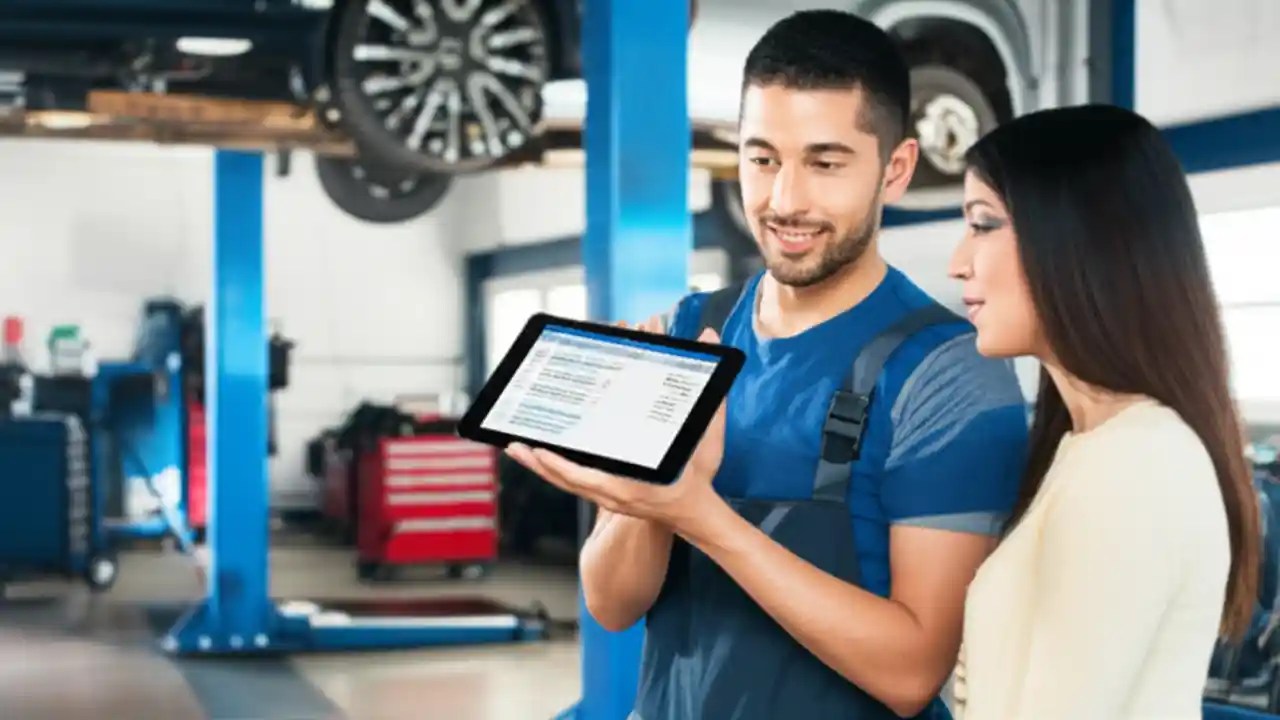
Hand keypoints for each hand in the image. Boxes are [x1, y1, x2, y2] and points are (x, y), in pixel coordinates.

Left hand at [505, 325, 729, 535]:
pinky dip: (555, 470)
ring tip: (516, 448)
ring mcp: (607, 498)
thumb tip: (709, 339)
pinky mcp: (606, 496)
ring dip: (540, 466)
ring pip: (565, 483)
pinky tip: (540, 456)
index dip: (561, 465)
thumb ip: (713, 398)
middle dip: (538, 462)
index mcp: (632, 486)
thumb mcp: (710, 440)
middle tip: (514, 443)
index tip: (541, 449)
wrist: (697, 514)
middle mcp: (614, 494)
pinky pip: (573, 484)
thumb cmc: (699, 478)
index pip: (588, 476)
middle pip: (566, 480)